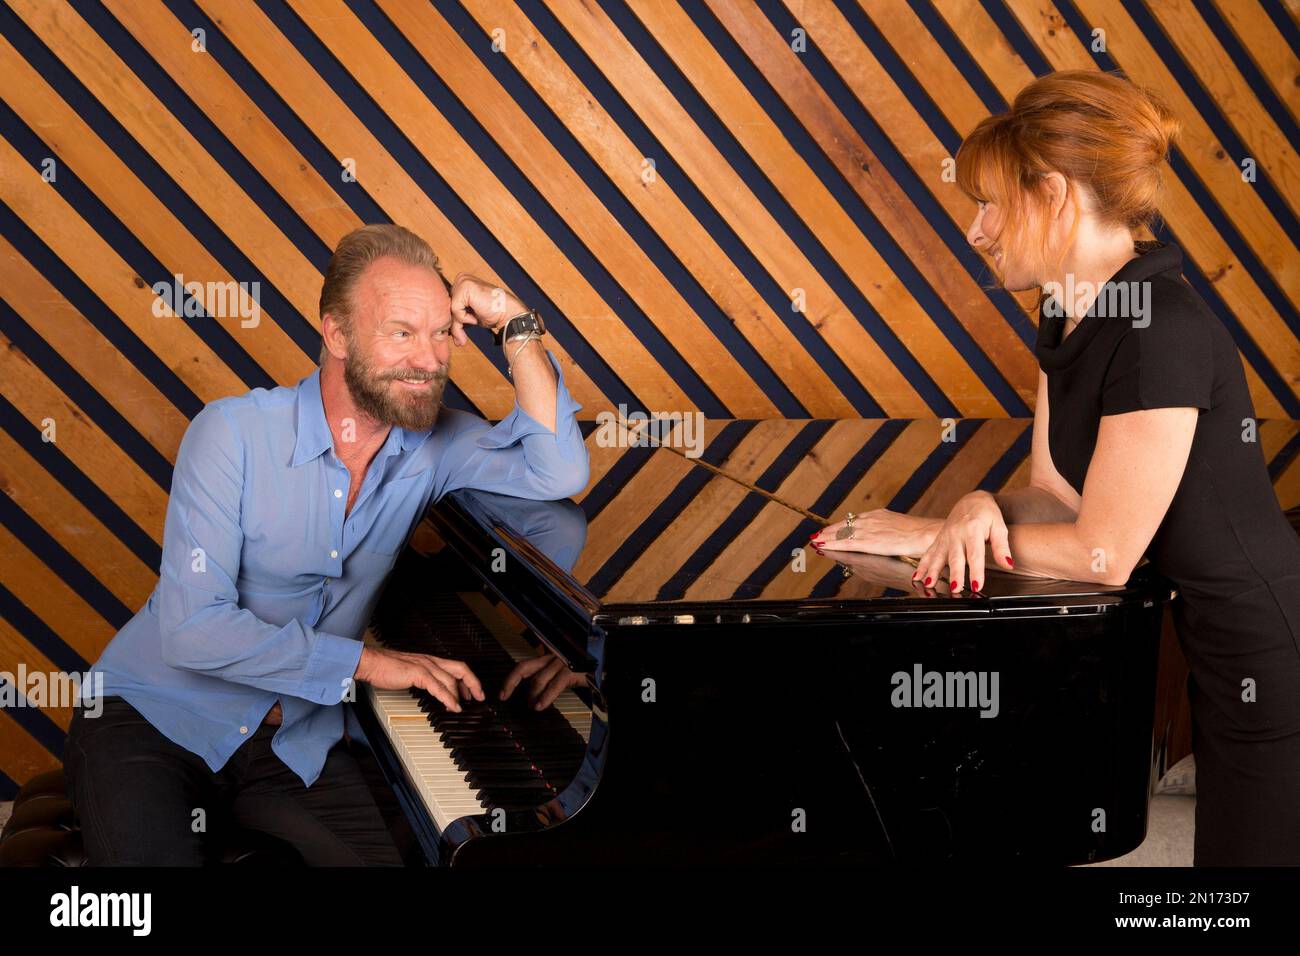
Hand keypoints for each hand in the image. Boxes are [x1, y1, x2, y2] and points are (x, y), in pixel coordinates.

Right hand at [356, 646, 483, 711]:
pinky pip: (438, 687)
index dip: (468, 679)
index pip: (456, 667)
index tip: (473, 691)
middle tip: (479, 697)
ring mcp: (425, 666)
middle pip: (461, 669)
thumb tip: (433, 690)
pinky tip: (453, 707)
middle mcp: (431, 660)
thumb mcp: (410, 672)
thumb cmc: (386, 668)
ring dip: (460, 695)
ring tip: (463, 707)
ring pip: (451, 679)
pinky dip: (449, 698)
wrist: (370, 663)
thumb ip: (423, 678)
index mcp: (430, 660)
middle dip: (473, 683)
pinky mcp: (418, 673)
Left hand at [448, 272, 524, 346]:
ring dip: (459, 324)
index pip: (448, 303)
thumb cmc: (493, 313)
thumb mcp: (470, 315)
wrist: (508, 313)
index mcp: (462, 282)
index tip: (458, 334)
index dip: (453, 320)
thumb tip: (448, 331)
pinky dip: (464, 318)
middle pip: (448, 305)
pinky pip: (455, 309)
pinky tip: (476, 317)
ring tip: (471, 328)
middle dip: (455, 324)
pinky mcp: (465, 287)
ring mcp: (463, 281)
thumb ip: (457, 317)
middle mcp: (461, 278)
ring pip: (450, 309)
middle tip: (462, 338)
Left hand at [500, 650, 585, 710]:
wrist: (604, 662)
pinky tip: (541, 705)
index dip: (511, 679)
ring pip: (539, 679)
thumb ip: (550, 679)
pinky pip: (555, 684)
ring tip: (531, 706)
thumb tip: (535, 695)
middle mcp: (553, 655)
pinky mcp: (572, 670)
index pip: (524, 666)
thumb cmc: (587, 667)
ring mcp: (562, 661)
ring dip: (532, 695)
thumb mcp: (565, 671)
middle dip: (511, 683)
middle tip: (505, 696)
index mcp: (549, 656)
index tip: (503, 693)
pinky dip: (546, 697)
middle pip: (524, 668)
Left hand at [810, 509, 942, 558]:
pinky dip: (832, 545)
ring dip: (826, 538)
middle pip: (844, 526)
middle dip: (828, 532)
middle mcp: (870, 520)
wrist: (926, 534)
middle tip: (816, 536)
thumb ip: (887, 530)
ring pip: (841, 534)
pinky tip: (822, 547)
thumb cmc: (918, 533)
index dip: (839, 527)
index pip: (853, 521)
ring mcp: (868, 531)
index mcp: (878, 515)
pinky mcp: (869, 542)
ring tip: (815, 541)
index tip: (829, 530)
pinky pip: (845, 544)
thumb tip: (882, 536)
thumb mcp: (899, 526)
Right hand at [913, 491, 1012, 593]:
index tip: (976, 585)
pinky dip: (922, 566)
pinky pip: (929, 553)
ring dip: (933, 571)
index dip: (976, 571)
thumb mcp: (999, 527)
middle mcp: (956, 533)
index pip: (975, 554)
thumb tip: (1008, 564)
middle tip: (955, 588)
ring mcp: (945, 537)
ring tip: (929, 584)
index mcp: (972, 529)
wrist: (972, 500)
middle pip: (955, 557)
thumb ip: (1002, 547)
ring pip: (938, 556)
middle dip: (954, 574)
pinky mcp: (939, 540)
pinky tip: (917, 577)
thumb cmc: (987, 513)